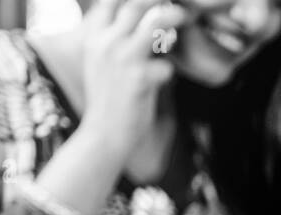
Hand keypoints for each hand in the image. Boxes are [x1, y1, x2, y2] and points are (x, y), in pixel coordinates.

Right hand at [78, 0, 187, 161]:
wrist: (104, 135)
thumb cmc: (108, 100)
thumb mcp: (103, 64)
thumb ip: (117, 41)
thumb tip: (144, 24)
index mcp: (94, 37)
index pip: (111, 0)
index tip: (155, 1)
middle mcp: (106, 42)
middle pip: (137, 3)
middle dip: (161, 1)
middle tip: (179, 8)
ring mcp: (122, 59)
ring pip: (155, 21)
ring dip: (174, 19)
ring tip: (185, 21)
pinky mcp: (139, 79)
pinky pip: (167, 63)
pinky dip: (172, 68)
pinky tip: (168, 76)